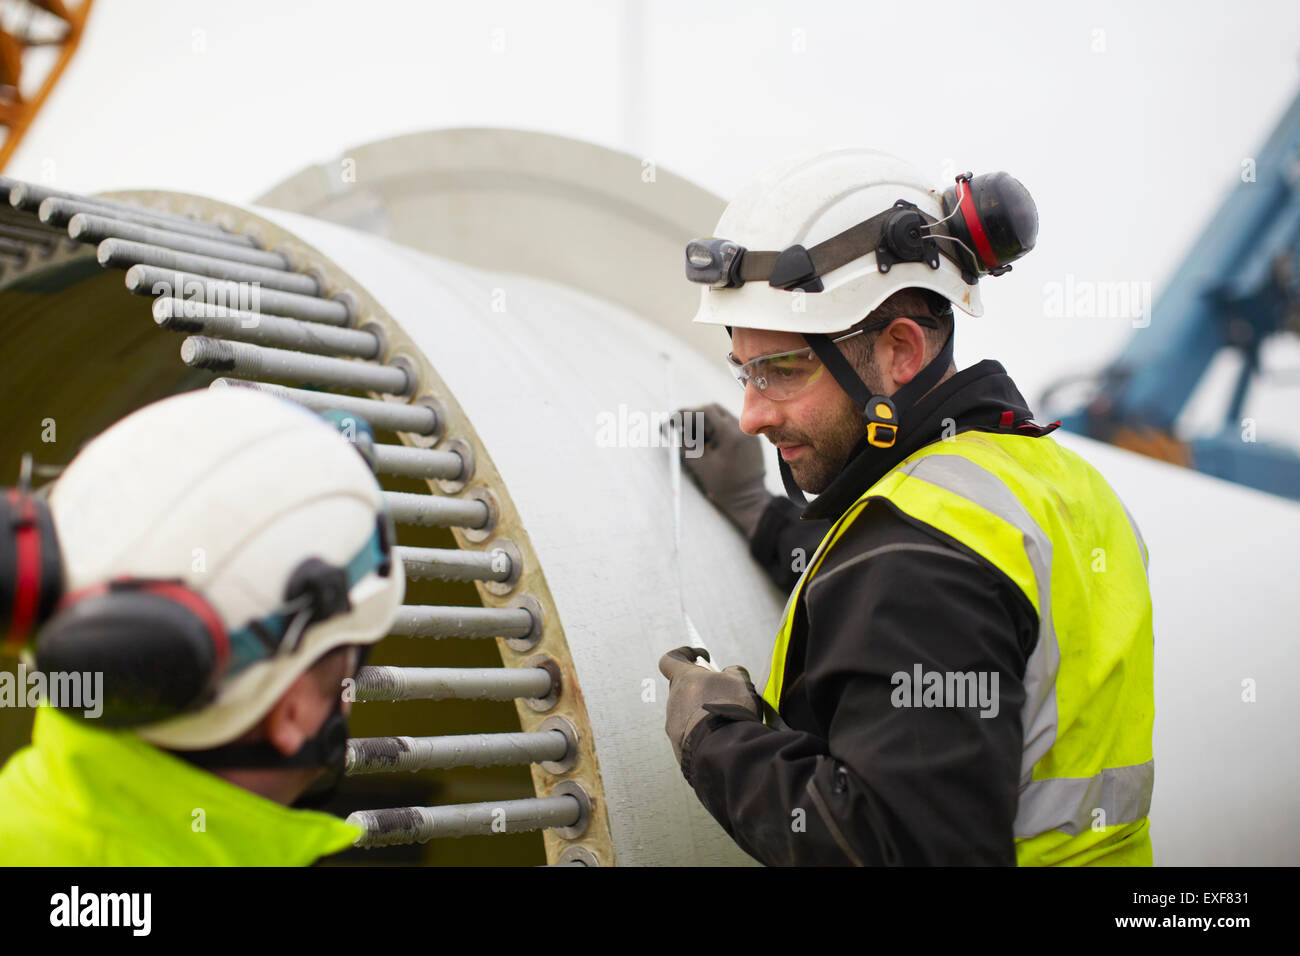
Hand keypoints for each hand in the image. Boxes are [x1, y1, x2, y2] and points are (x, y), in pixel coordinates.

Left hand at [658, 646, 760, 763]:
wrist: (724, 749)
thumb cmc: (730, 710)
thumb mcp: (739, 681)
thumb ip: (732, 672)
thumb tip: (730, 672)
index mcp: (684, 679)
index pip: (670, 659)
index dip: (684, 654)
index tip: (701, 656)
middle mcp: (673, 701)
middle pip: (683, 688)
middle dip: (701, 688)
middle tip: (723, 694)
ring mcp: (673, 725)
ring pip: (687, 713)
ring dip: (703, 713)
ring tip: (726, 720)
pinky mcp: (679, 747)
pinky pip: (690, 735)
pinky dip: (703, 733)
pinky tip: (721, 737)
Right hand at [677, 403, 771, 536]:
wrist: (748, 500)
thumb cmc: (722, 485)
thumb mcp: (698, 464)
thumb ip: (681, 444)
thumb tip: (667, 427)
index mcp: (730, 434)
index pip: (704, 412)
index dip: (686, 414)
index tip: (673, 419)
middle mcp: (741, 429)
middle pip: (714, 411)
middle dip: (695, 417)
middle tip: (681, 427)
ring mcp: (748, 433)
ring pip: (722, 418)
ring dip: (706, 424)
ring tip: (696, 441)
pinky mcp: (750, 439)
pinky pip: (730, 427)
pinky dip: (717, 431)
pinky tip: (709, 445)